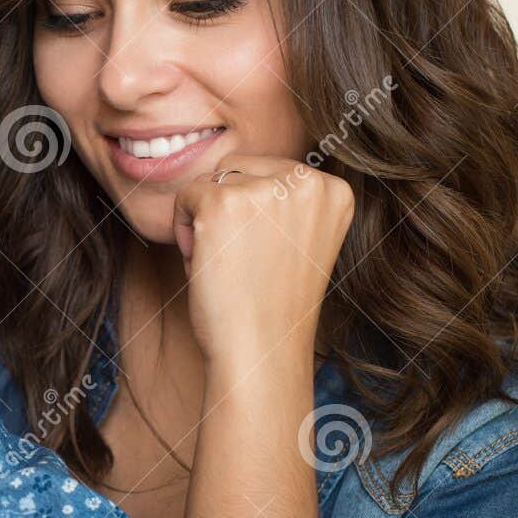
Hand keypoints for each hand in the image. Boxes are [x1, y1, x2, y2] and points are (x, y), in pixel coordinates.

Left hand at [172, 154, 352, 364]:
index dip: (254, 215)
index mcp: (334, 189)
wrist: (260, 350)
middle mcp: (308, 180)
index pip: (270, 171)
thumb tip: (241, 168)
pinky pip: (185, 195)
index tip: (266, 256)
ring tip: (227, 262)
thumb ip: (286, 200)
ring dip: (206, 220)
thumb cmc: (272, 305)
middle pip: (240, 168)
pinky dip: (183, 229)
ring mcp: (266, 189)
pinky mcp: (223, 202)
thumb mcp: (298, 239)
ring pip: (212, 180)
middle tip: (242, 260)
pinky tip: (205, 261)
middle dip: (228, 209)